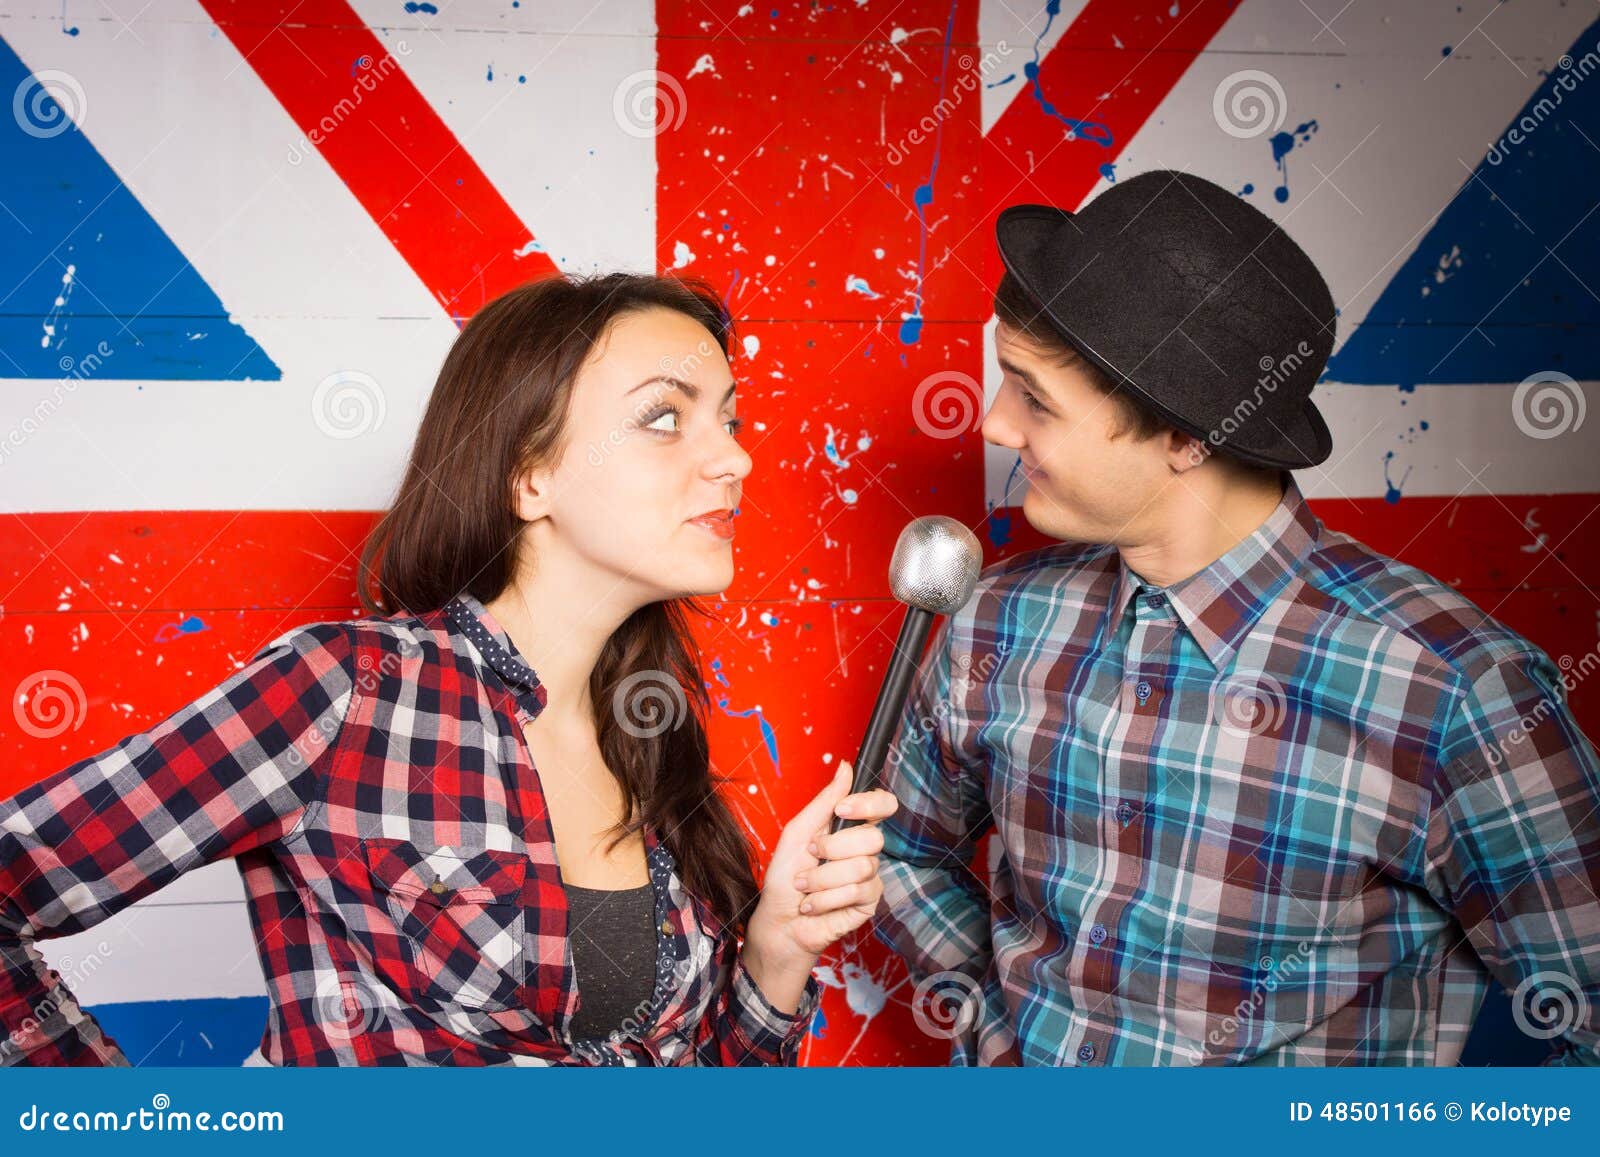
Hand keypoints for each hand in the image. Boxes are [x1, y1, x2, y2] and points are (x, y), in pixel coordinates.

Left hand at [745, 761, 898, 967]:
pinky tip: (812, 905)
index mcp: (849, 827)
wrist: (778, 922)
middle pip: (873, 837)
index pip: (882, 805)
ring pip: (862, 866)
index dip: (869, 804)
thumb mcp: (797, 832)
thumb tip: (845, 766)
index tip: (842, 810)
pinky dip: (825, 898)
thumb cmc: (784, 877)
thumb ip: (824, 800)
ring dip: (822, 879)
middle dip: (833, 849)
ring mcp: (869, 877)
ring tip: (804, 887)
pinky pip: (857, 891)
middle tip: (811, 856)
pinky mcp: (869, 902)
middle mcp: (864, 850)